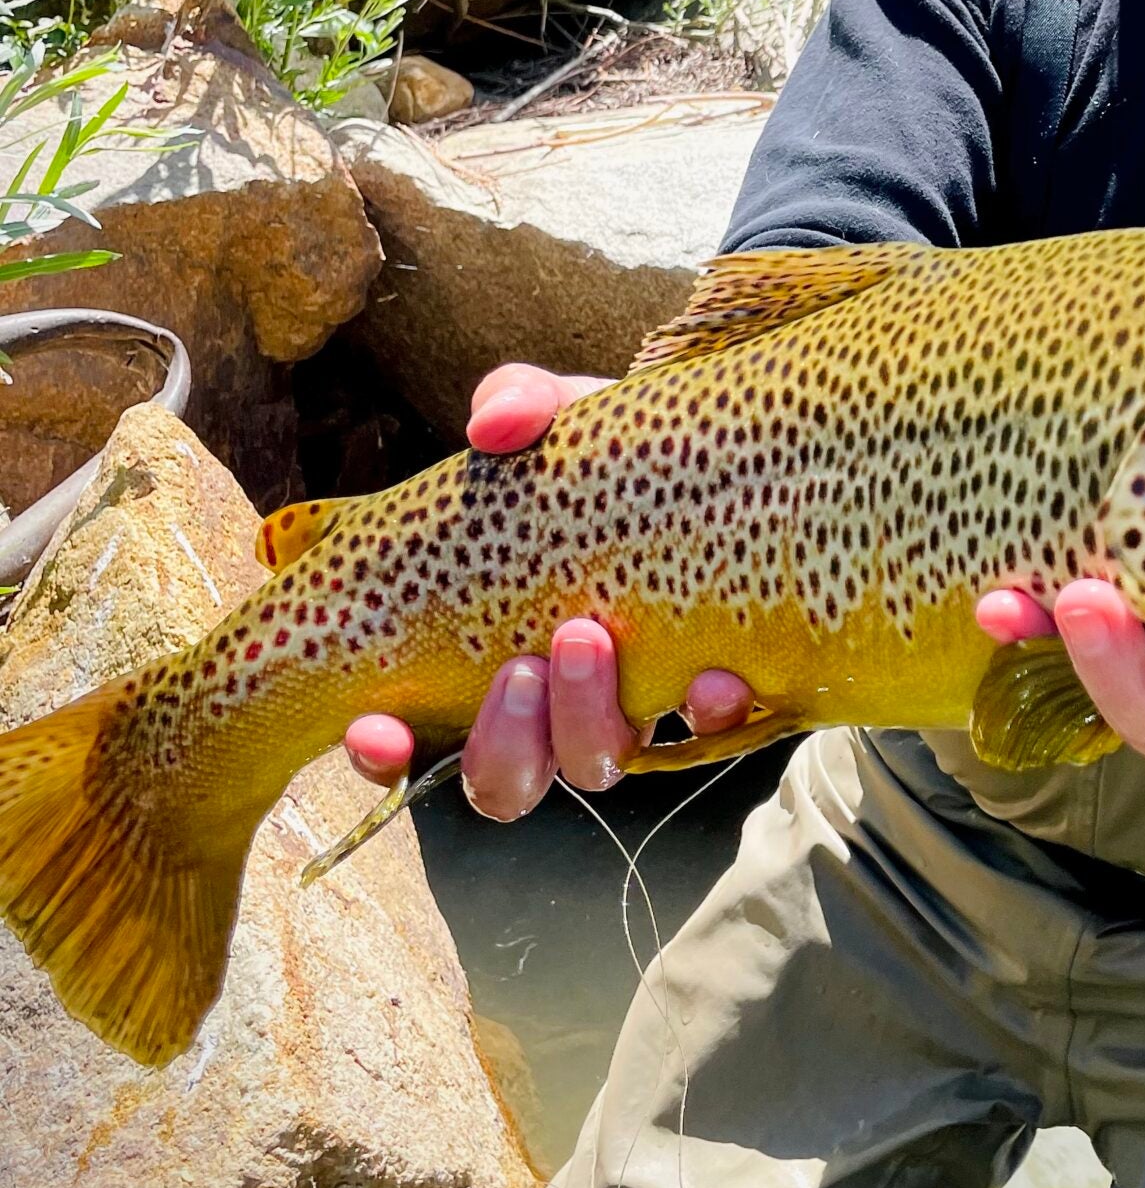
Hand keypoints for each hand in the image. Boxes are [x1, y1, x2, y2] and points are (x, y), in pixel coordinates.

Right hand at [340, 364, 749, 819]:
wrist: (725, 462)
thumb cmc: (610, 454)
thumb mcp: (561, 421)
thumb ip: (519, 407)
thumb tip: (494, 426)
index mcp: (479, 652)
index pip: (407, 742)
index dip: (383, 753)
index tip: (377, 727)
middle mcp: (547, 707)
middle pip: (501, 781)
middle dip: (505, 740)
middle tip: (520, 667)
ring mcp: (627, 709)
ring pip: (591, 767)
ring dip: (584, 722)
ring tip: (588, 636)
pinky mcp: (705, 698)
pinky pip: (706, 733)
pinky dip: (707, 708)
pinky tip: (715, 675)